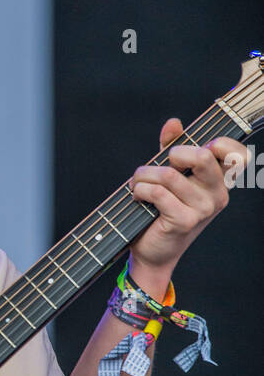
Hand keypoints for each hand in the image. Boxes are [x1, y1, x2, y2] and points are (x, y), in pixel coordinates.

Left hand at [127, 117, 249, 292]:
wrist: (153, 252)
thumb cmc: (160, 211)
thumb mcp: (169, 176)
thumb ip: (172, 147)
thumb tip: (173, 123)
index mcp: (220, 182)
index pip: (238, 154)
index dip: (220, 143)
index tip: (196, 148)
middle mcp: (217, 195)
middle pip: (203, 156)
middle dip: (173, 153)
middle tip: (159, 164)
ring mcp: (203, 209)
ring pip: (170, 174)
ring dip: (144, 175)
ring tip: (137, 183)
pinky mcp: (184, 221)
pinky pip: (158, 192)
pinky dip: (140, 189)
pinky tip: (137, 195)